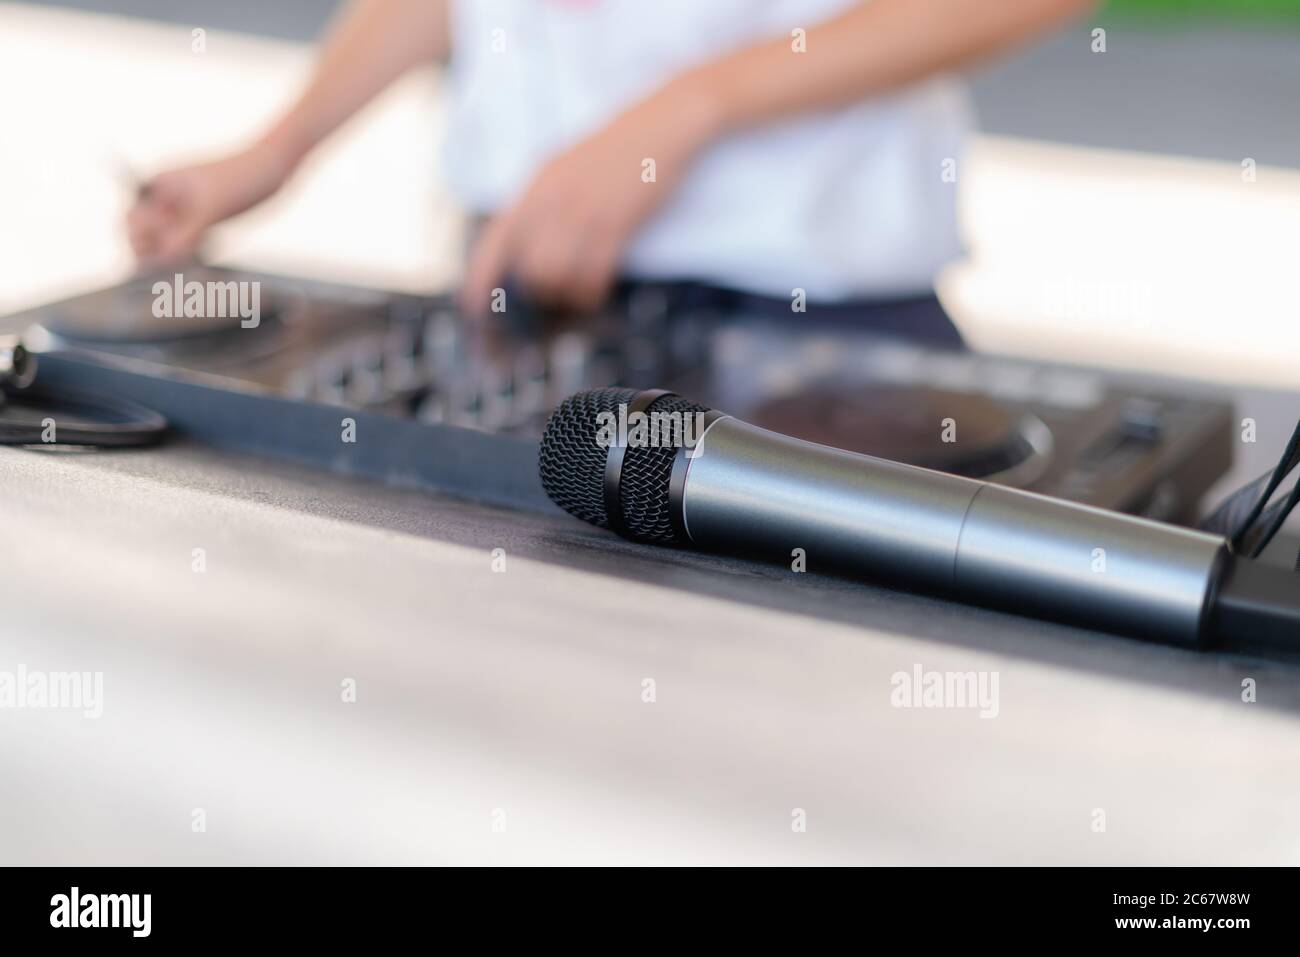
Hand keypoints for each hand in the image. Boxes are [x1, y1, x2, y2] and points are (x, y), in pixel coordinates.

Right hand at [126, 143, 294, 267]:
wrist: (274, 167)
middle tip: (173, 271)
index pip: (132, 221)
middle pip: (146, 236)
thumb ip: (185, 235)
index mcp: (158, 185)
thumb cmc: (241, 177)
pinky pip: (188, 245)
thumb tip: (162, 260)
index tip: (152, 262)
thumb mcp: (211, 208)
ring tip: (193, 265)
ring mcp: (185, 211)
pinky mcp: (203, 222)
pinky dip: (192, 256)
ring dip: (174, 258)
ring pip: (167, 243)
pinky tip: (205, 259)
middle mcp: (166, 198)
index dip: (137, 243)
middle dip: (155, 254)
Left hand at [461, 77, 719, 316]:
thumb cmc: (618, 149)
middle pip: (527, 268)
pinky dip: (591, 292)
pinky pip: (593, 273)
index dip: (480, 278)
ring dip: (565, 296)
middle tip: (547, 307)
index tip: (474, 307)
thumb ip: (544, 201)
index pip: (496, 239)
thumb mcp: (566, 167)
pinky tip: (596, 293)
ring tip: (575, 299)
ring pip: (557, 275)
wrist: (663, 124)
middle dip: (535, 296)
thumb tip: (527, 249)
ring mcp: (584, 209)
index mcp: (536, 184)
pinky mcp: (616, 222)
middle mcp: (553, 198)